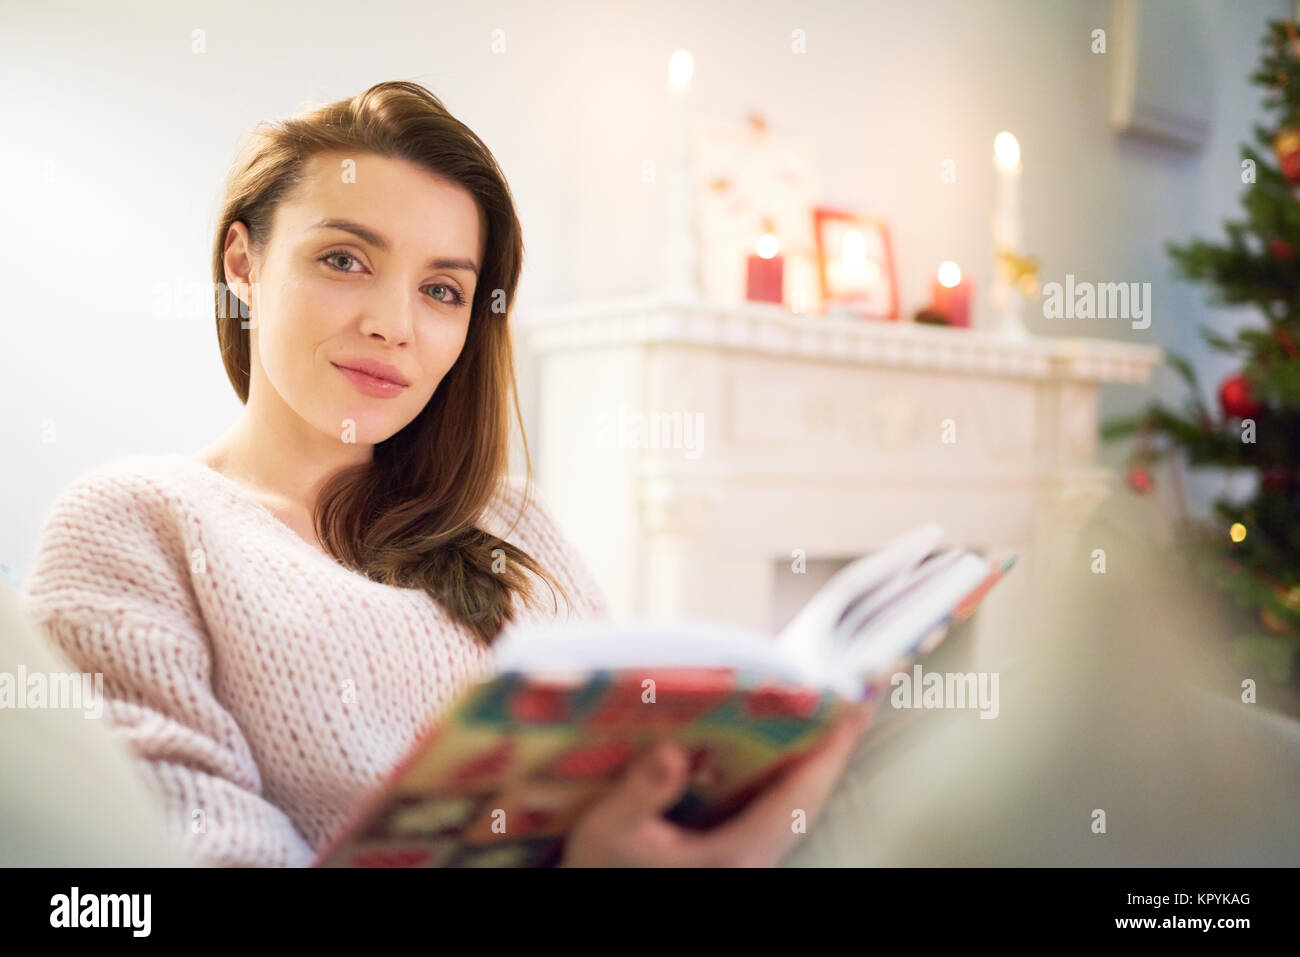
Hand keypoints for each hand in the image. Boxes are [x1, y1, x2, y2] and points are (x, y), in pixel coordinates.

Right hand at [557, 699, 878, 866]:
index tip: (853, 714)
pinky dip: (793, 780)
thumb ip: (642, 793)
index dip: (827, 755)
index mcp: (733, 854)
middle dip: (833, 754)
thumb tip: (672, 751)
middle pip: (807, 802)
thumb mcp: (608, 832)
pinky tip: (788, 756)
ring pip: (797, 809)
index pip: (794, 799)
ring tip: (830, 721)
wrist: (599, 896)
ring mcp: (748, 862)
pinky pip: (779, 814)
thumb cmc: (601, 869)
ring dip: (816, 766)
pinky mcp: (737, 858)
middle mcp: (752, 860)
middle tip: (855, 703)